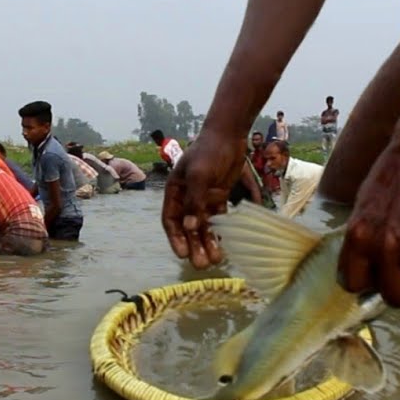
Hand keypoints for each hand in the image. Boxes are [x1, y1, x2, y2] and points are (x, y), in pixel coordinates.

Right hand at [161, 132, 247, 268]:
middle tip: (201, 264)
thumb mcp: (199, 175)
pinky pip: (218, 218)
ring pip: (203, 225)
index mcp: (175, 191)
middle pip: (188, 227)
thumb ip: (195, 201)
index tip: (183, 254)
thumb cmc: (209, 152)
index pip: (171, 220)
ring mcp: (203, 198)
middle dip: (193, 245)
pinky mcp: (218, 197)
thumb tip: (191, 227)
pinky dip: (220, 231)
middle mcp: (187, 197)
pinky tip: (226, 245)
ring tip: (216, 260)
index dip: (176, 238)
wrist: (229, 136)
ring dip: (207, 242)